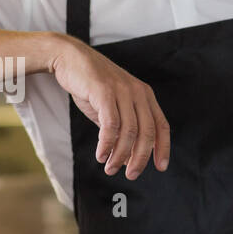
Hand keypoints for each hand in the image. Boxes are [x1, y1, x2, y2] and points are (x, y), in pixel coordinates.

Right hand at [49, 35, 170, 178]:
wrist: (70, 58)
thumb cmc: (90, 85)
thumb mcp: (112, 107)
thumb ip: (121, 129)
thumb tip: (126, 159)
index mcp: (144, 95)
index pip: (161, 126)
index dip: (163, 148)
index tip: (160, 167)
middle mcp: (137, 92)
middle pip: (147, 132)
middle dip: (140, 158)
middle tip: (130, 175)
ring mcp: (122, 91)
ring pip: (129, 131)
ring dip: (120, 155)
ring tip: (109, 167)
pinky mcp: (105, 92)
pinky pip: (111, 124)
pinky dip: (107, 144)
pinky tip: (101, 154)